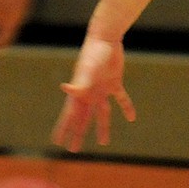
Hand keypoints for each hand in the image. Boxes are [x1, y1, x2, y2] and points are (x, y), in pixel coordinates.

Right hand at [52, 37, 136, 151]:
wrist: (106, 38)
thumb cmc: (94, 52)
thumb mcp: (88, 69)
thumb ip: (80, 82)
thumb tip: (65, 88)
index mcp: (80, 92)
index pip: (70, 115)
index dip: (63, 129)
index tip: (57, 142)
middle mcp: (89, 93)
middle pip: (83, 118)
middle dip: (78, 133)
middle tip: (73, 149)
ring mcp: (101, 89)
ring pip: (101, 113)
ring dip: (102, 127)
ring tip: (103, 142)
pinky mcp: (115, 83)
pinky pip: (120, 98)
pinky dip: (125, 107)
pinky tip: (131, 117)